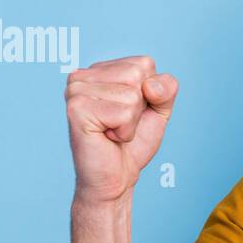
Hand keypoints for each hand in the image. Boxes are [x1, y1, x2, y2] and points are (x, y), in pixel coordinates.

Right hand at [65, 55, 177, 205]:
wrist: (116, 178)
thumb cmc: (133, 143)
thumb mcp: (159, 109)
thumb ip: (166, 87)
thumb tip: (150, 85)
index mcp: (100, 69)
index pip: (144, 63)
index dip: (150, 93)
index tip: (132, 112)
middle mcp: (82, 75)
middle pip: (138, 75)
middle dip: (140, 106)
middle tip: (121, 124)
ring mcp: (76, 90)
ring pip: (132, 95)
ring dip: (131, 122)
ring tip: (113, 131)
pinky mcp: (77, 108)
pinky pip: (124, 113)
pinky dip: (124, 131)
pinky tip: (107, 137)